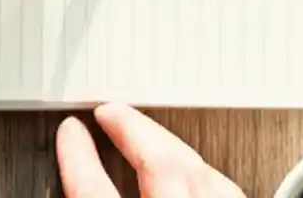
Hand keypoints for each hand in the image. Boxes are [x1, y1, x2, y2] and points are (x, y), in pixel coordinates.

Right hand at [57, 103, 245, 195]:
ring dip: (178, 150)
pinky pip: (231, 195)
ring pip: (207, 176)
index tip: (71, 131)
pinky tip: (200, 176)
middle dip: (135, 131)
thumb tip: (75, 182)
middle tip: (112, 113)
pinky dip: (210, 179)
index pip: (94, 192)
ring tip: (155, 137)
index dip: (78, 157)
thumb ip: (91, 194)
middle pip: (162, 165)